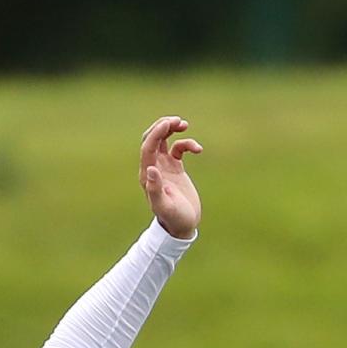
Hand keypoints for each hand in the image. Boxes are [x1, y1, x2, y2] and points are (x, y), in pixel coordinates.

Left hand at [139, 115, 201, 239]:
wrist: (182, 226)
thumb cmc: (173, 219)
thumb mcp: (165, 207)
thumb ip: (155, 190)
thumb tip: (151, 169)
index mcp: (147, 174)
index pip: (148, 147)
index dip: (157, 133)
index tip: (169, 124)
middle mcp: (154, 167)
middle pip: (152, 139)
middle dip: (162, 126)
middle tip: (177, 121)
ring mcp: (164, 167)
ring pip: (163, 140)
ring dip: (172, 129)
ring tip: (184, 124)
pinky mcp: (175, 168)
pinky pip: (178, 149)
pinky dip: (187, 144)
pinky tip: (198, 150)